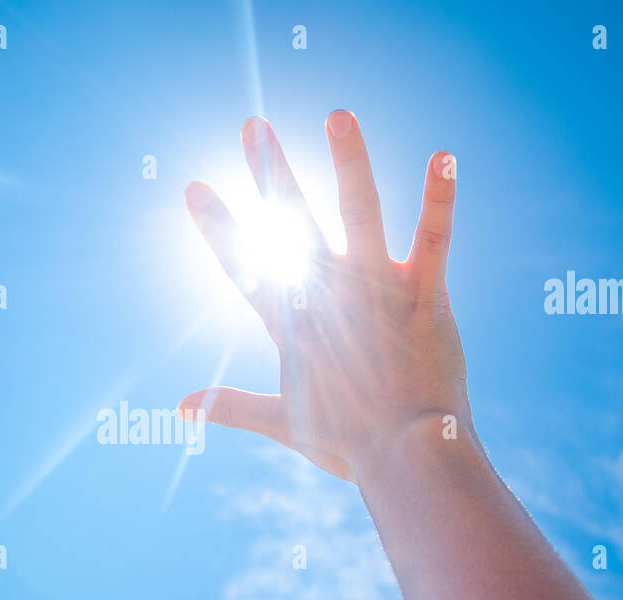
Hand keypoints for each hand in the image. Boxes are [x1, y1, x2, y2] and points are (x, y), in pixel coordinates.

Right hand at [177, 112, 474, 490]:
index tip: (193, 187)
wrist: (408, 461)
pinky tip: (443, 156)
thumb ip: (231, 407)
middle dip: (271, 174)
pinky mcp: (425, 298)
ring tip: (339, 114)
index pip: (246, 267)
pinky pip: (433, 241)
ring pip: (361, 217)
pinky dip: (439, 200)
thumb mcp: (284, 422)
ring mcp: (378, 294)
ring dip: (350, 163)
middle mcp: (330, 298)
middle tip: (252, 126)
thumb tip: (179, 408)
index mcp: (294, 326)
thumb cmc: (348, 445)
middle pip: (293, 226)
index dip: (219, 228)